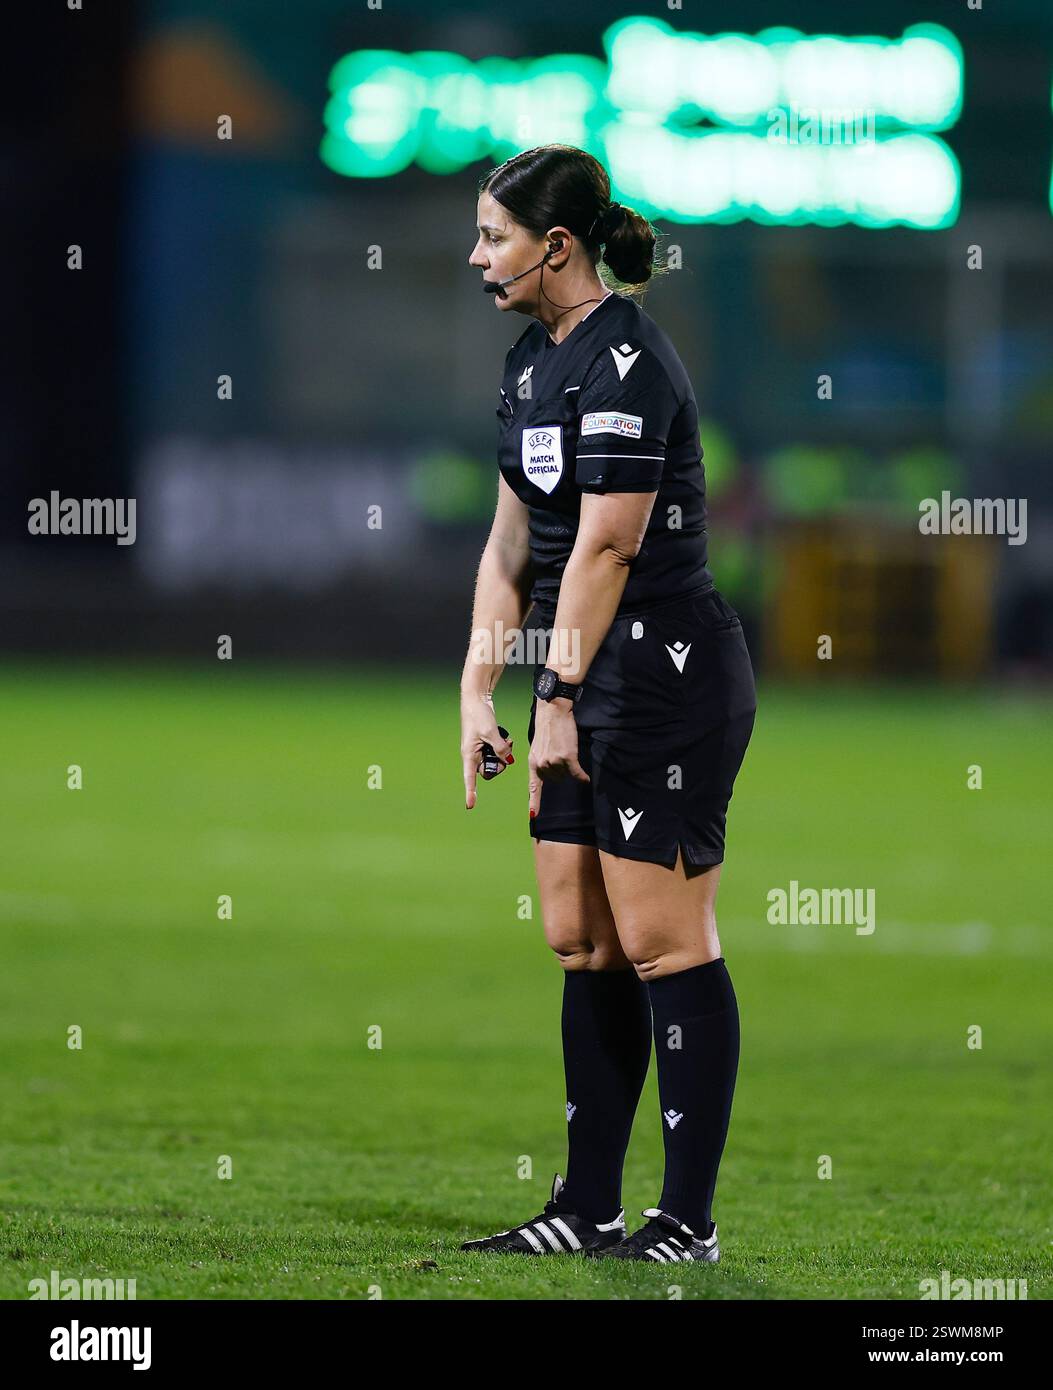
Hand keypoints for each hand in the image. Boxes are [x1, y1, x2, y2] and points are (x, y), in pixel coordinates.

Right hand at [461, 693, 513, 809]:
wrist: (476, 699)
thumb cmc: (478, 714)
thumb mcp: (491, 732)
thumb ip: (500, 748)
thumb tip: (508, 760)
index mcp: (469, 754)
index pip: (469, 778)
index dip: (470, 792)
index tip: (470, 805)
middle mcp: (473, 755)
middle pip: (489, 771)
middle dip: (500, 765)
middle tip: (507, 752)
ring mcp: (479, 749)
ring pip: (495, 762)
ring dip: (503, 755)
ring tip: (508, 742)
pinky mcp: (485, 743)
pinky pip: (496, 752)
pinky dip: (503, 748)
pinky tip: (507, 739)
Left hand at [528, 697, 589, 821]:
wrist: (553, 712)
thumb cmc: (547, 728)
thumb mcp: (538, 747)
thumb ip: (541, 761)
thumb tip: (548, 773)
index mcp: (533, 762)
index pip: (533, 787)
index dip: (534, 802)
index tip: (533, 815)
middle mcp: (542, 764)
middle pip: (556, 779)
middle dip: (560, 770)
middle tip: (560, 753)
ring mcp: (554, 762)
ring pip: (566, 774)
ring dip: (569, 767)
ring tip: (566, 750)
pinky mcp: (566, 757)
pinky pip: (576, 773)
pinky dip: (581, 776)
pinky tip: (586, 779)